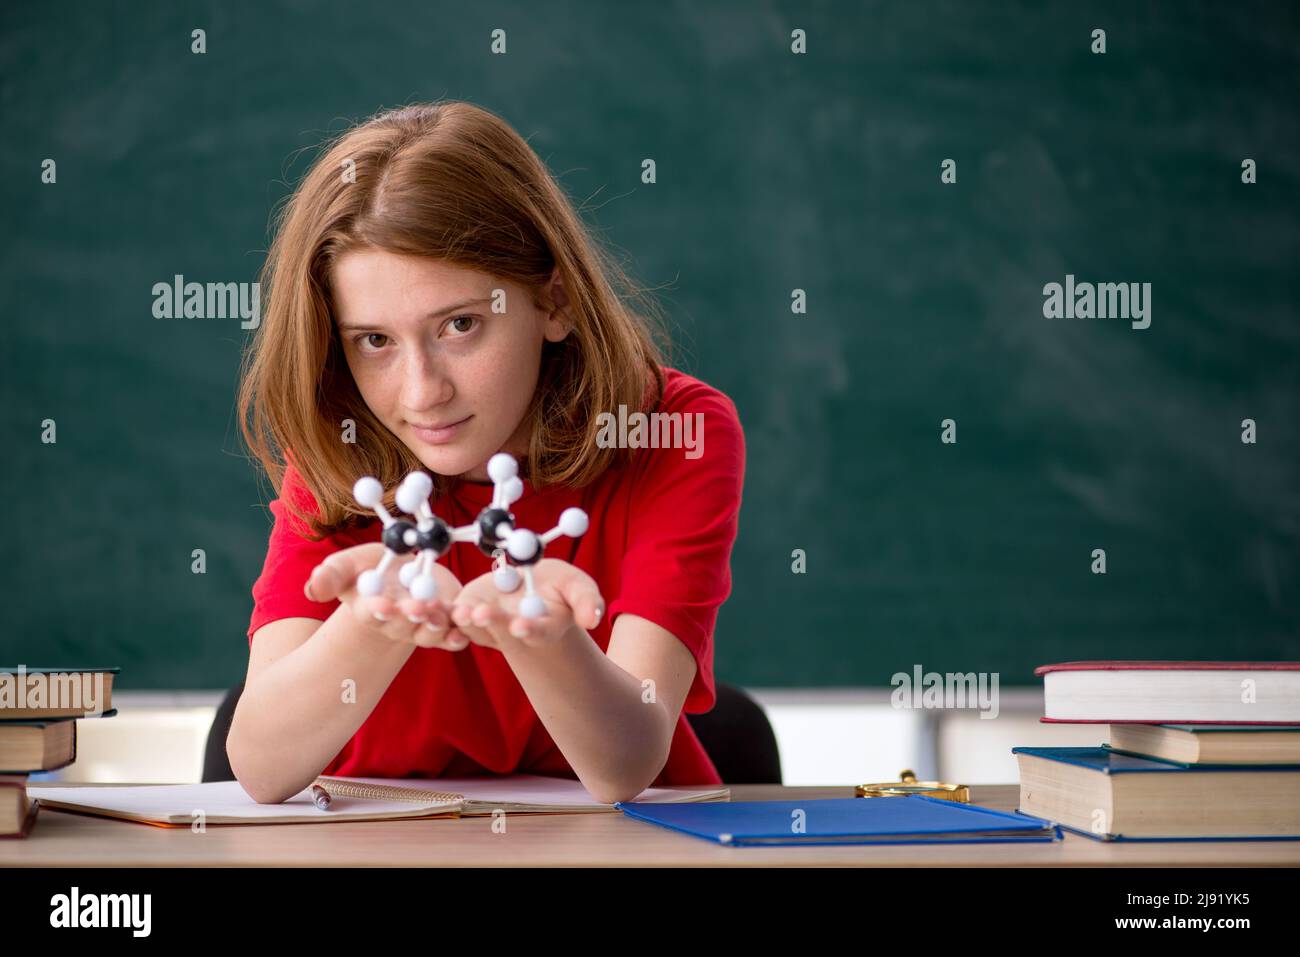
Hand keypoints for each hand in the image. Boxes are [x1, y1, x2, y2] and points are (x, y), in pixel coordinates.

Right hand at [303, 542, 467, 650]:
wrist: (401, 574)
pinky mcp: (447, 624)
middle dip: (409, 616)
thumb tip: (313, 587)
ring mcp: (423, 627)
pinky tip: (464, 631)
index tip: (381, 604)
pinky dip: (459, 634)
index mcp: (372, 609)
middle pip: (403, 623)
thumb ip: (331, 575)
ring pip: (430, 631)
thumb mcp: (348, 566)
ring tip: (440, 615)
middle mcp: (397, 623)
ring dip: (436, 626)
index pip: (372, 612)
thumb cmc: (369, 570)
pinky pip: (453, 635)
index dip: (377, 610)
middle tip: (416, 607)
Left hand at [450, 558, 605, 651]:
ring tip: (459, 612)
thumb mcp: (576, 586)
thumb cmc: (558, 587)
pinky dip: (437, 611)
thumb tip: (592, 619)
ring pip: (471, 624)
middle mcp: (511, 630)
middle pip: (500, 628)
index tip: (521, 625)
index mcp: (540, 627)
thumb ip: (586, 600)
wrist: (529, 585)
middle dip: (492, 622)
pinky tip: (429, 607)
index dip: (529, 630)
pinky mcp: (465, 611)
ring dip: (462, 619)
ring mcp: (486, 624)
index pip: (536, 632)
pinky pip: (449, 614)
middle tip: (483, 614)